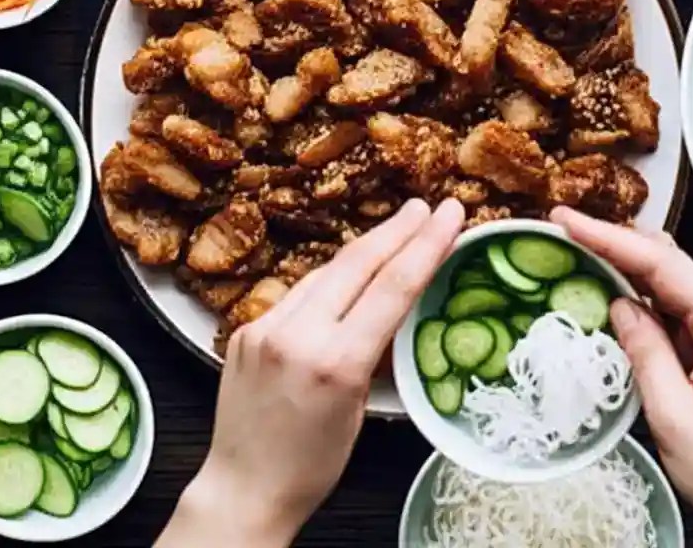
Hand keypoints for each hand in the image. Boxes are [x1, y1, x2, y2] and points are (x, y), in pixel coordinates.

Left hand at [156, 198, 465, 547]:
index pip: (392, 287)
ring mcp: (265, 328)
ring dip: (363, 250)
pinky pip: (294, 293)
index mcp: (336, 362)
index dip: (427, 244)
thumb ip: (373, 351)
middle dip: (397, 230)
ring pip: (324, 272)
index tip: (449, 214)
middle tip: (426, 206)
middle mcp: (297, 336)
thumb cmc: (312, 465)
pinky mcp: (245, 329)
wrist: (244, 486)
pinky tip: (345, 274)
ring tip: (396, 230)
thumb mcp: (361, 409)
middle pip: (356, 263)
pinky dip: (326, 281)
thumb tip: (391, 305)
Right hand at [550, 207, 692, 547]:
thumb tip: (618, 302)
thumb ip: (643, 349)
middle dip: (616, 246)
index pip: (663, 267)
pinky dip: (648, 302)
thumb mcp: (671, 414)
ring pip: (676, 286)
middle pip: (671, 266)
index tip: (565, 219)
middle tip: (563, 230)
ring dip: (629, 273)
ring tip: (578, 254)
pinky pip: (684, 311)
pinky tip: (615, 293)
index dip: (609, 238)